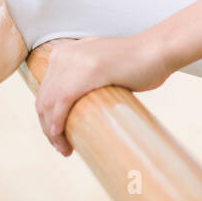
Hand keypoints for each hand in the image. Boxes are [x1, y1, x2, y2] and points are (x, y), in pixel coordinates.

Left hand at [33, 35, 172, 156]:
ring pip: (50, 103)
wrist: (157, 51)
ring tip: (65, 149)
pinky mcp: (88, 70)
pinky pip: (62, 101)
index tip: (58, 137)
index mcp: (65, 52)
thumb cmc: (136, 65)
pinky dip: (58, 122)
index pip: (45, 91)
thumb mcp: (100, 66)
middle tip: (62, 148)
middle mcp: (65, 54)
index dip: (46, 118)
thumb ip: (84, 76)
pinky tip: (61, 136)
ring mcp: (75, 60)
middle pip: (44, 99)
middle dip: (48, 128)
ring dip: (52, 131)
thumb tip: (74, 107)